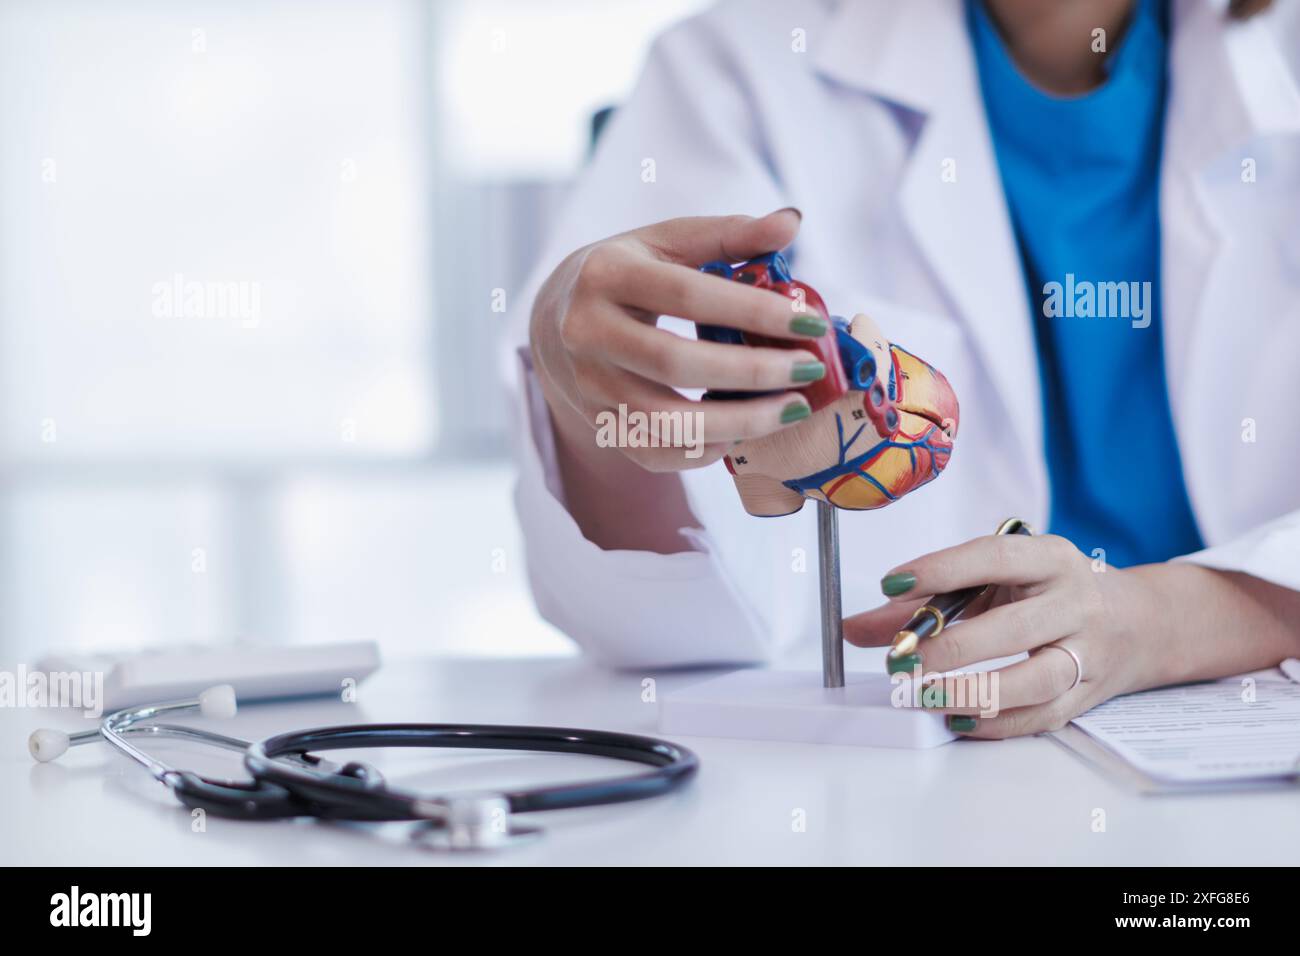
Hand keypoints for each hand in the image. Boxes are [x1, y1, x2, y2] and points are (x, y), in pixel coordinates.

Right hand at [529, 209, 828, 471]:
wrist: (556, 319)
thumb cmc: (629, 273)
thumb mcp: (668, 242)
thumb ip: (729, 234)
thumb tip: (791, 223)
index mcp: (606, 275)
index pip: (687, 295)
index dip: (753, 310)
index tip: (810, 324)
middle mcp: (587, 332)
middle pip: (674, 363)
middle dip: (753, 372)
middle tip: (808, 370)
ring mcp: (588, 385)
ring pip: (665, 422)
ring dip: (739, 422)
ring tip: (791, 409)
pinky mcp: (598, 424)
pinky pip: (656, 453)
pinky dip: (705, 451)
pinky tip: (744, 432)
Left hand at [844, 533, 1160, 737]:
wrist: (1138, 622)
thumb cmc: (1046, 594)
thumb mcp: (996, 580)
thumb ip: (925, 599)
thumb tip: (855, 629)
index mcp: (1050, 559)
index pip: (994, 558)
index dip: (941, 570)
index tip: (891, 583)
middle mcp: (1076, 602)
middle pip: (1013, 627)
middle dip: (948, 646)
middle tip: (898, 659)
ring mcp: (1088, 652)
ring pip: (1036, 678)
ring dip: (974, 690)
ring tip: (922, 694)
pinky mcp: (1089, 694)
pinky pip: (1043, 715)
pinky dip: (997, 722)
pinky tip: (956, 718)